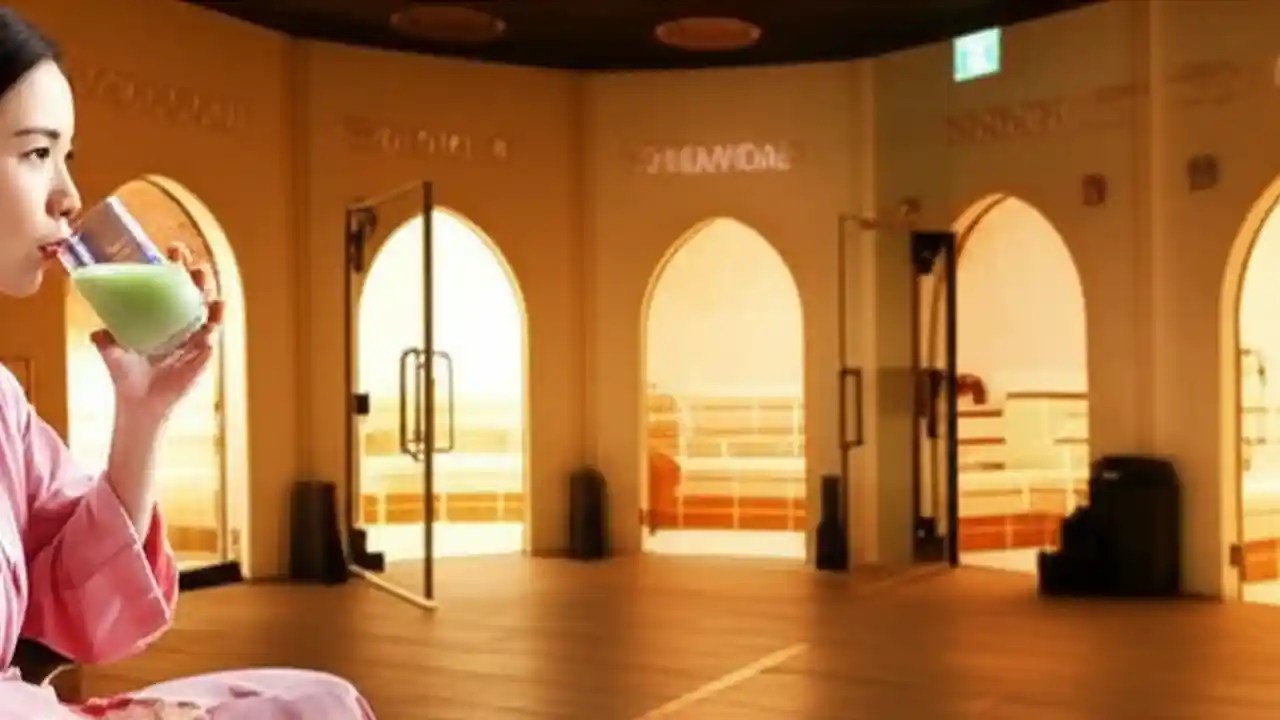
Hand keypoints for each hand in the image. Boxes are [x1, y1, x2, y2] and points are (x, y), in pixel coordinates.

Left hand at [92, 244, 223, 423]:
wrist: (138, 404)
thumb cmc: (127, 376)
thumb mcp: (112, 352)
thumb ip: (105, 339)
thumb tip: (98, 329)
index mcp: (161, 318)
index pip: (171, 287)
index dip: (174, 268)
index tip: (171, 250)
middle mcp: (180, 326)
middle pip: (193, 295)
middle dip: (195, 277)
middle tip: (190, 263)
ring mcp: (193, 341)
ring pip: (206, 314)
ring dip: (209, 297)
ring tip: (206, 284)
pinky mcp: (201, 358)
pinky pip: (210, 340)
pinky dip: (213, 328)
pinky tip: (214, 315)